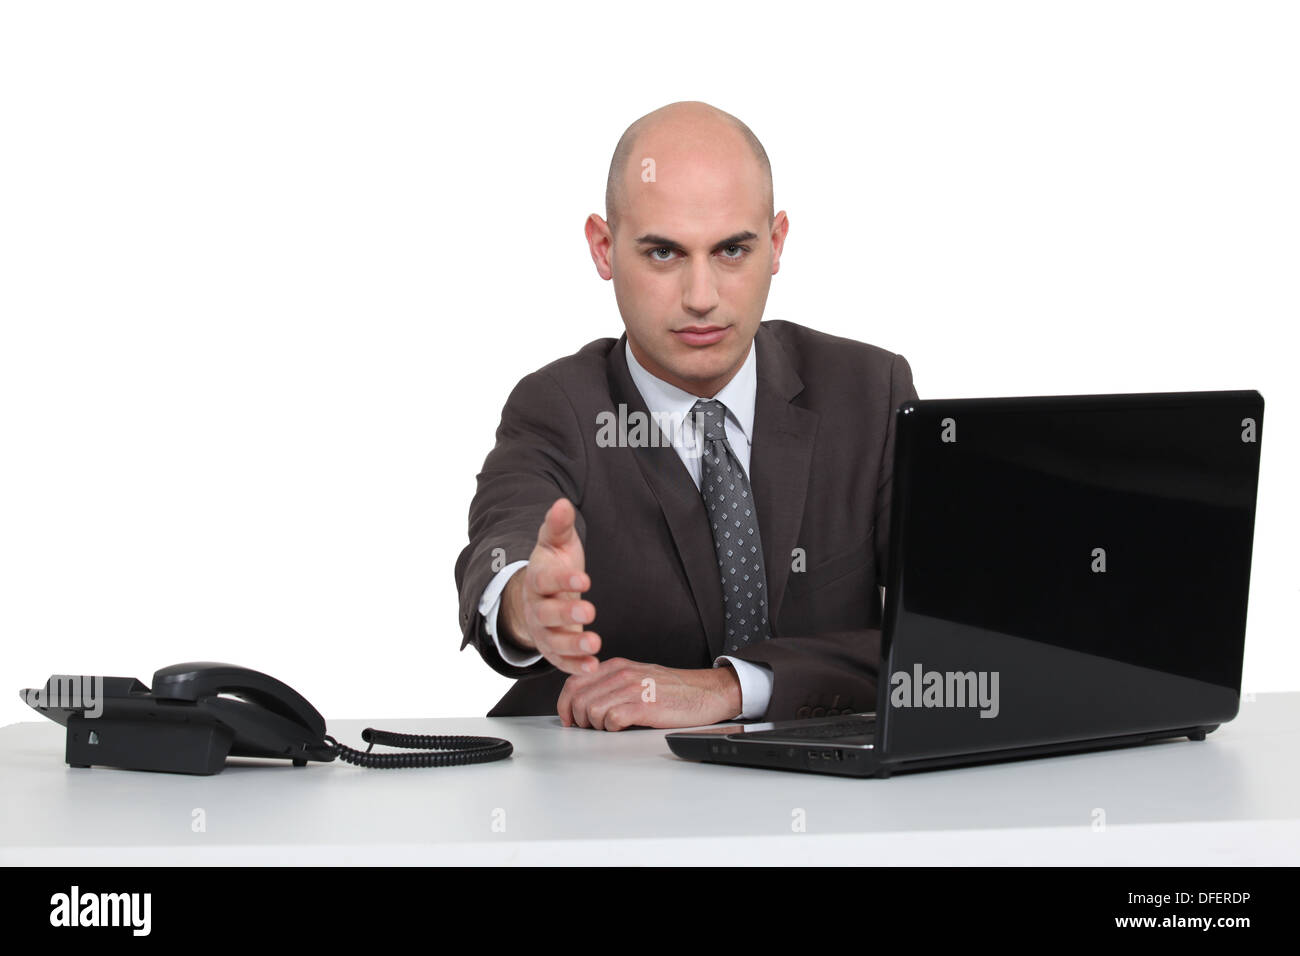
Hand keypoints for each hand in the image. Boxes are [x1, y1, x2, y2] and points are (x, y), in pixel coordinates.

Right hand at [499, 497, 600, 674]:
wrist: (541, 594)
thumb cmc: (553, 565)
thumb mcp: (555, 543)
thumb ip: (559, 525)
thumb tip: (562, 503)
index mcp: (536, 579)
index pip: (544, 580)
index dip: (562, 580)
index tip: (583, 578)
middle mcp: (536, 608)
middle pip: (546, 613)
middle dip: (566, 613)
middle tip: (589, 610)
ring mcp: (543, 631)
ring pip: (553, 641)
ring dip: (574, 643)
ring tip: (595, 643)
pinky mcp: (553, 649)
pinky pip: (561, 660)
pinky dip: (575, 665)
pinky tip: (593, 666)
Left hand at [557, 658, 742, 730]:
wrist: (707, 692)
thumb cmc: (675, 689)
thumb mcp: (638, 676)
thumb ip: (612, 684)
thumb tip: (585, 702)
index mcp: (617, 666)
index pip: (574, 682)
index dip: (565, 704)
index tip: (569, 719)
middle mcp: (622, 674)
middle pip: (577, 698)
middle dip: (578, 719)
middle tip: (590, 728)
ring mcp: (633, 689)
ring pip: (591, 710)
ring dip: (596, 725)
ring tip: (610, 727)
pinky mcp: (645, 706)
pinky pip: (612, 720)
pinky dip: (612, 729)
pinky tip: (623, 728)